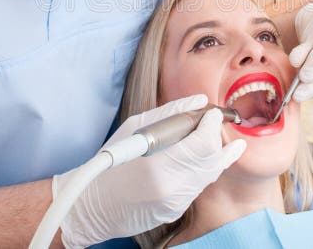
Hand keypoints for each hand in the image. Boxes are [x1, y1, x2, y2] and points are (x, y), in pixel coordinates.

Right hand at [55, 95, 245, 247]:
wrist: (93, 205)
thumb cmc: (110, 162)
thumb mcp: (135, 128)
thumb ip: (170, 113)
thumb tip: (199, 101)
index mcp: (159, 164)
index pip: (203, 143)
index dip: (212, 124)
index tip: (212, 113)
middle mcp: (171, 186)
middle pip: (212, 158)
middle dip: (217, 137)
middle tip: (216, 123)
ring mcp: (175, 202)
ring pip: (210, 173)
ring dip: (215, 153)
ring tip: (218, 139)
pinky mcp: (176, 210)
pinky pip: (198, 185)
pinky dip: (202, 169)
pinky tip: (199, 158)